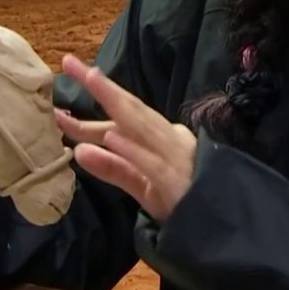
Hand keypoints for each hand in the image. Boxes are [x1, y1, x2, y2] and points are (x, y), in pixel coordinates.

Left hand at [55, 54, 196, 222]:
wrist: (217, 226)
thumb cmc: (178, 199)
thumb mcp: (141, 184)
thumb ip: (113, 168)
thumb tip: (79, 150)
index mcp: (160, 137)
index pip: (126, 113)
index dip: (100, 92)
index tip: (71, 69)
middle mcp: (167, 140)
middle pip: (132, 110)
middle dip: (103, 87)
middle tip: (72, 64)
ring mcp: (173, 159)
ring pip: (142, 128)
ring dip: (117, 105)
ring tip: (92, 81)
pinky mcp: (174, 184)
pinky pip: (151, 165)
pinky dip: (132, 151)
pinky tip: (112, 137)